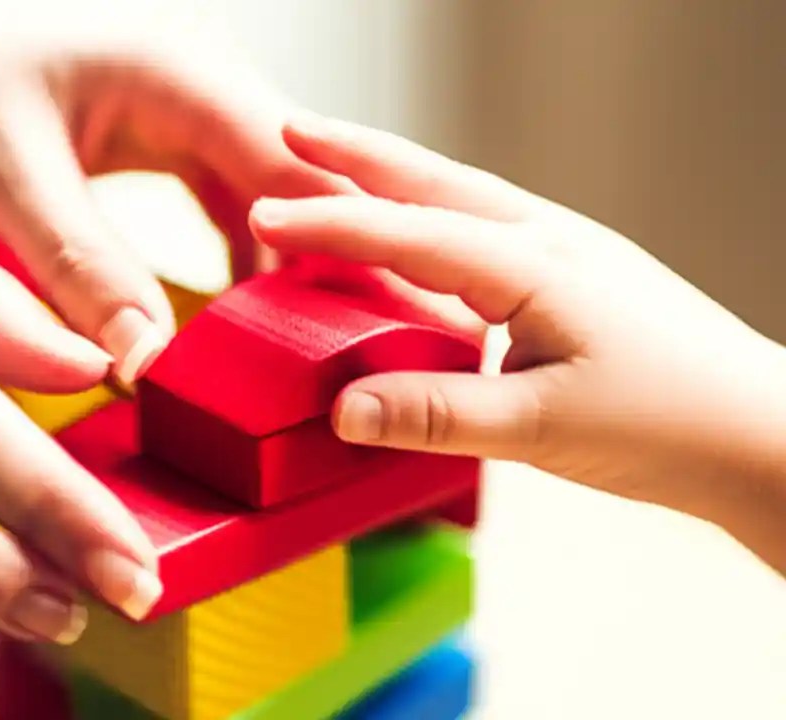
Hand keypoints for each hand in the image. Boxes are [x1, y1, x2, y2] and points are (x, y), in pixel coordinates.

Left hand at [0, 1, 363, 384]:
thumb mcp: (4, 170)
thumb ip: (79, 265)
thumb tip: (146, 362)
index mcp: (180, 74)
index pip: (301, 171)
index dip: (350, 254)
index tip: (379, 337)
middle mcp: (203, 92)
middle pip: (309, 191)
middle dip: (342, 274)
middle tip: (370, 366)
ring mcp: (189, 122)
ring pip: (279, 209)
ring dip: (301, 281)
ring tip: (326, 366)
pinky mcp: (165, 153)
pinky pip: (235, 219)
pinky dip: (252, 276)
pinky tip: (255, 334)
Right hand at [250, 116, 785, 568]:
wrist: (761, 438)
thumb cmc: (668, 426)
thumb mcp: (542, 429)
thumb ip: (435, 416)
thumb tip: (340, 409)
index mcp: (536, 266)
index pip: (410, 233)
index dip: (331, 225)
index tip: (261, 216)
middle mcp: (550, 242)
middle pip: (436, 182)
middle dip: (359, 155)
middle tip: (292, 129)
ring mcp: (567, 255)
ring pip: (462, 199)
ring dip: (396, 178)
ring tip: (340, 167)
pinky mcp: (574, 282)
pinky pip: (485, 233)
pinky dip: (433, 220)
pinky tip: (421, 240)